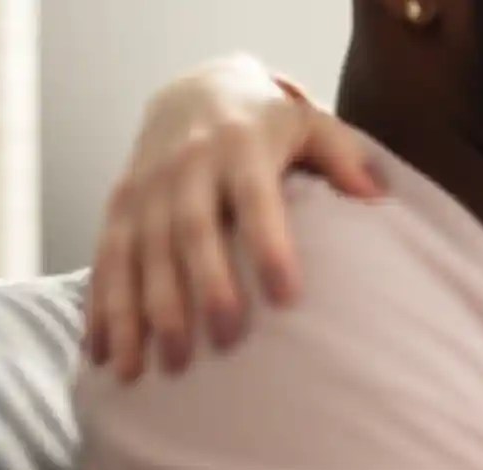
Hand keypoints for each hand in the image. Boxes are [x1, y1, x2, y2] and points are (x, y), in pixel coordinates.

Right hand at [87, 55, 379, 380]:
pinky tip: (110, 355)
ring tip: (157, 367)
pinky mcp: (120, 206)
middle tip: (225, 342)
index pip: (256, 200)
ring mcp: (147, 186)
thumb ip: (343, 157)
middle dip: (205, 288)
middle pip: (192, 231)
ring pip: (140, 252)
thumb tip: (378, 195)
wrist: (197, 90)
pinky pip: (106, 260)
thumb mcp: (311, 124)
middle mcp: (187, 165)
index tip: (288, 298)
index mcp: (241, 146)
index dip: (270, 246)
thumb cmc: (270, 122)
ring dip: (145, 311)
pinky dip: (104, 309)